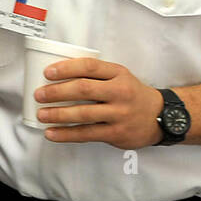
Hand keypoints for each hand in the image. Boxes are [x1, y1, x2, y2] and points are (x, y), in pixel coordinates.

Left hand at [34, 58, 163, 147]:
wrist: (161, 117)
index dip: (67, 68)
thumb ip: (95, 75)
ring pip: (83, 113)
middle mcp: (120, 92)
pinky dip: (66, 134)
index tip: (48, 72)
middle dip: (57, 92)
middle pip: (83, 89)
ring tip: (41, 114)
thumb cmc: (131, 94)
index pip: (90, 66)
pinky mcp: (116, 133)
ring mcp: (119, 114)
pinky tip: (51, 133)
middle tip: (39, 95)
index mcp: (118, 73)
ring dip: (58, 114)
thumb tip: (58, 76)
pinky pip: (86, 134)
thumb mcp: (119, 77)